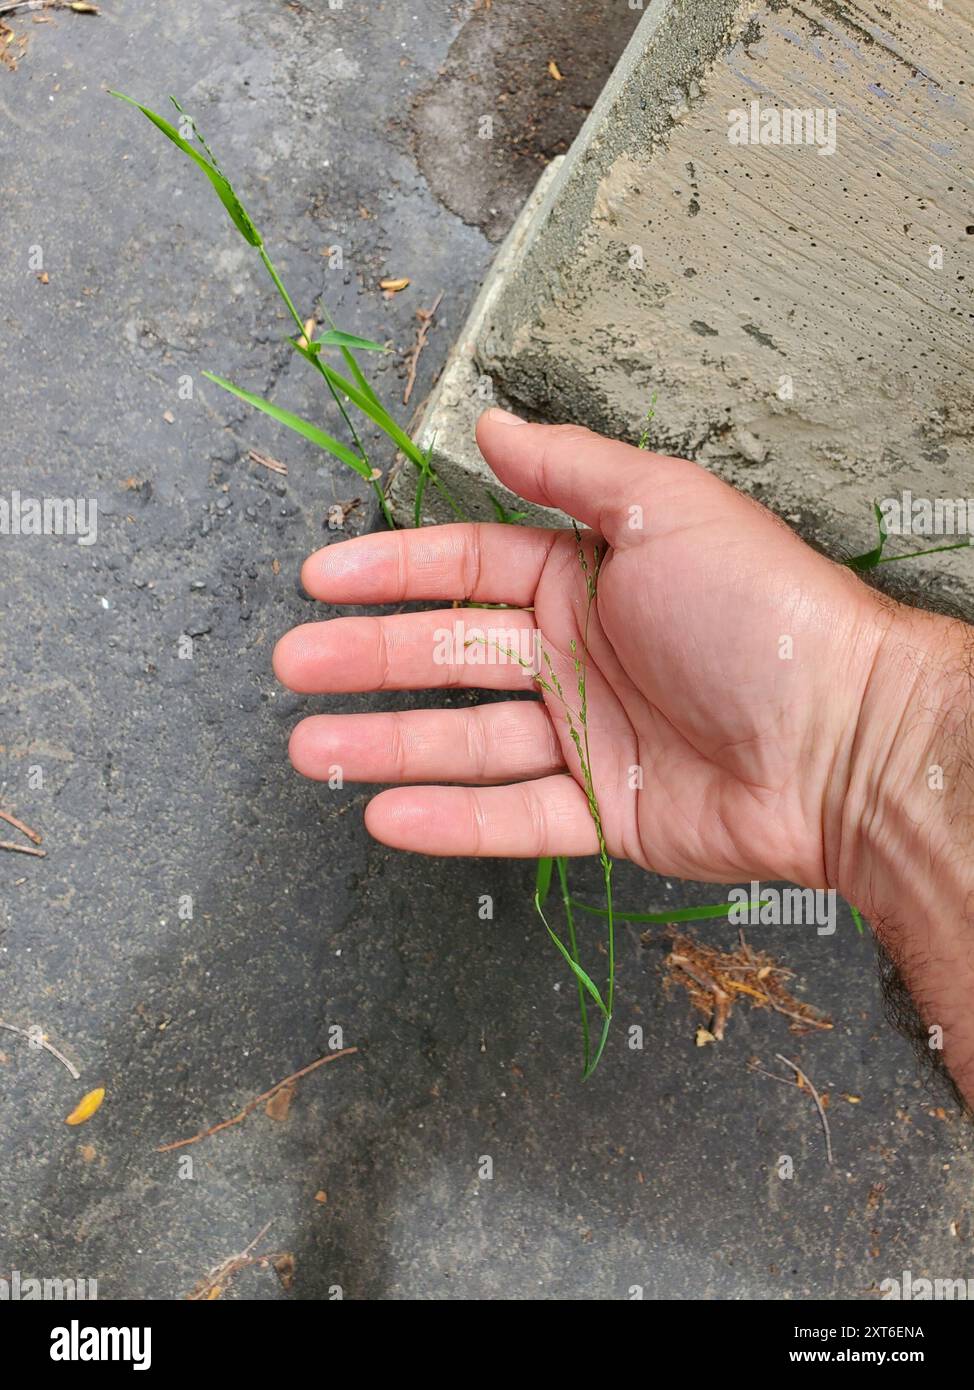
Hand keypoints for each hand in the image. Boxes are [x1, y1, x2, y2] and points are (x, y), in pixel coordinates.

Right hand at [274, 411, 893, 887]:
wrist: (847, 740)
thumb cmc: (766, 614)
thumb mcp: (667, 509)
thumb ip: (571, 470)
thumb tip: (495, 422)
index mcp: (589, 578)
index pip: (466, 565)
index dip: (392, 571)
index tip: (321, 579)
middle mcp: (579, 654)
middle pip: (450, 655)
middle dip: (367, 659)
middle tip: (294, 666)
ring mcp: (587, 737)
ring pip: (466, 742)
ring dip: (387, 746)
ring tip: (310, 749)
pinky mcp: (604, 812)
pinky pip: (510, 816)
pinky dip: (449, 819)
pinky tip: (386, 813)